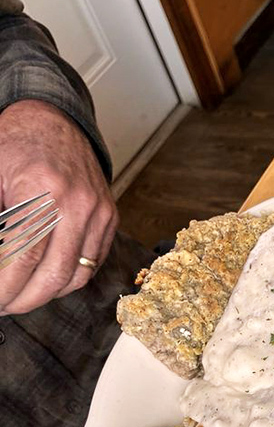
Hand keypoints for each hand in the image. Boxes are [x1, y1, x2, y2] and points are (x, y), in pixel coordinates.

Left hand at [0, 99, 117, 313]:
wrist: (53, 120)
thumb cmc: (16, 144)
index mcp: (43, 191)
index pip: (24, 257)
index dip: (7, 287)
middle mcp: (77, 204)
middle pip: (54, 274)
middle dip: (26, 299)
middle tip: (5, 306)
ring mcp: (98, 212)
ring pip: (76, 275)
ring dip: (48, 294)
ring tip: (24, 296)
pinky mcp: (109, 218)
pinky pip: (92, 263)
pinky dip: (69, 278)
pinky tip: (47, 279)